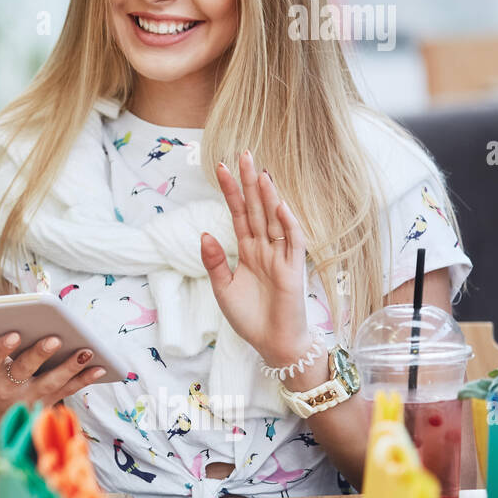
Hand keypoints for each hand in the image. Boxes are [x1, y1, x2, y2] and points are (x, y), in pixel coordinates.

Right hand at [0, 333, 105, 452]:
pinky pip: (67, 391)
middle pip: (23, 369)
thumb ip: (6, 345)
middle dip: (40, 354)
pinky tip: (100, 367)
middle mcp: (6, 388)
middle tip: (56, 339)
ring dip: (70, 366)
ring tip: (86, 351)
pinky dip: (84, 379)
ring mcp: (28, 399)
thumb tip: (34, 318)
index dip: (2, 348)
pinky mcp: (46, 405)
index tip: (15, 334)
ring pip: (51, 382)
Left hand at [201, 150, 312, 364]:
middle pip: (257, 208)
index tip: (220, 167)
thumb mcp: (222, 288)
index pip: (239, 213)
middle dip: (250, 182)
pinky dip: (288, 224)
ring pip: (275, 219)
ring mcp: (281, 256)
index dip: (231, 191)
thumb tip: (203, 234)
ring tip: (259, 171)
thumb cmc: (249, 317)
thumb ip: (214, 261)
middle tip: (244, 153)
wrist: (272, 343)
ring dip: (268, 196)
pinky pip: (294, 242)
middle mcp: (266, 247)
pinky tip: (279, 206)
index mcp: (248, 249)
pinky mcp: (295, 270)